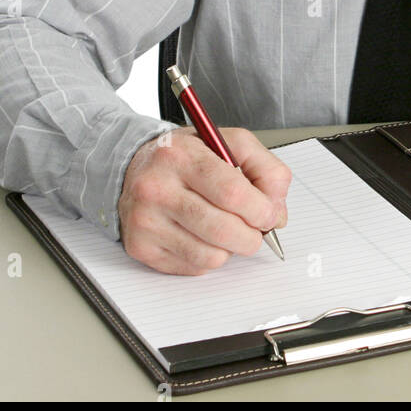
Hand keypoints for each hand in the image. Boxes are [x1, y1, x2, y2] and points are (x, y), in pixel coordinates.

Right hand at [118, 126, 291, 274]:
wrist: (133, 166)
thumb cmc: (186, 156)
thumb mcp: (229, 143)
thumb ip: (264, 168)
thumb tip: (277, 211)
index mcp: (182, 157)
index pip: (232, 193)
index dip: (262, 210)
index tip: (270, 215)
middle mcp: (157, 188)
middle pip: (222, 229)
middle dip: (252, 236)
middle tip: (256, 230)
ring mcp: (146, 221)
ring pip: (211, 255)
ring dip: (230, 248)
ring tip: (225, 228)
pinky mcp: (141, 247)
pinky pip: (193, 267)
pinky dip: (208, 257)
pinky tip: (202, 236)